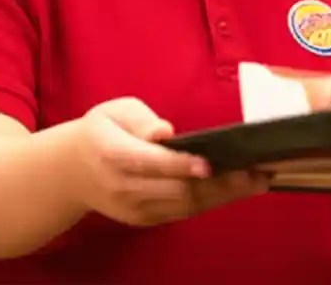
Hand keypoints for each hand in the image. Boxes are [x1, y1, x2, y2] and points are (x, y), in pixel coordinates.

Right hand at [69, 97, 268, 226]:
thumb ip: (139, 119)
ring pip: (185, 206)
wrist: (72, 172)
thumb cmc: (103, 132)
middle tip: (255, 170)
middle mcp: (123, 187)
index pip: (151, 163)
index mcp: (113, 154)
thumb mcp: (114, 111)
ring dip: (225, 195)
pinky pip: (183, 213)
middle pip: (176, 190)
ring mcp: (134, 208)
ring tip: (259, 179)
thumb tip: (164, 131)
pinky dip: (212, 202)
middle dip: (219, 183)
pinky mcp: (144, 220)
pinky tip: (239, 189)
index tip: (208, 164)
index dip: (180, 165)